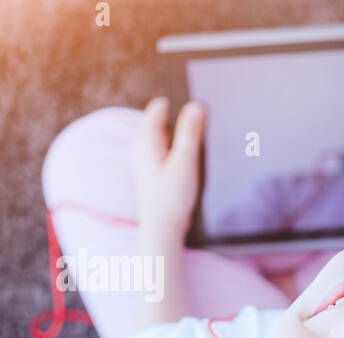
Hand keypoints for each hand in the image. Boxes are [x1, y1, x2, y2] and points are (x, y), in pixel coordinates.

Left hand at [131, 97, 203, 236]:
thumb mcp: (185, 161)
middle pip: (163, 122)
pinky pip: (165, 153)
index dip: (179, 104)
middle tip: (201, 132)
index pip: (159, 107)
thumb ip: (190, 132)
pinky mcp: (152, 172)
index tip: (196, 108)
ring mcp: (145, 160)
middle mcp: (142, 147)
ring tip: (195, 154)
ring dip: (181, 140)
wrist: (162, 228)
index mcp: (147, 139)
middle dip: (182, 122)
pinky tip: (188, 168)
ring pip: (165, 139)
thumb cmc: (170, 198)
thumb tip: (196, 106)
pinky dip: (178, 154)